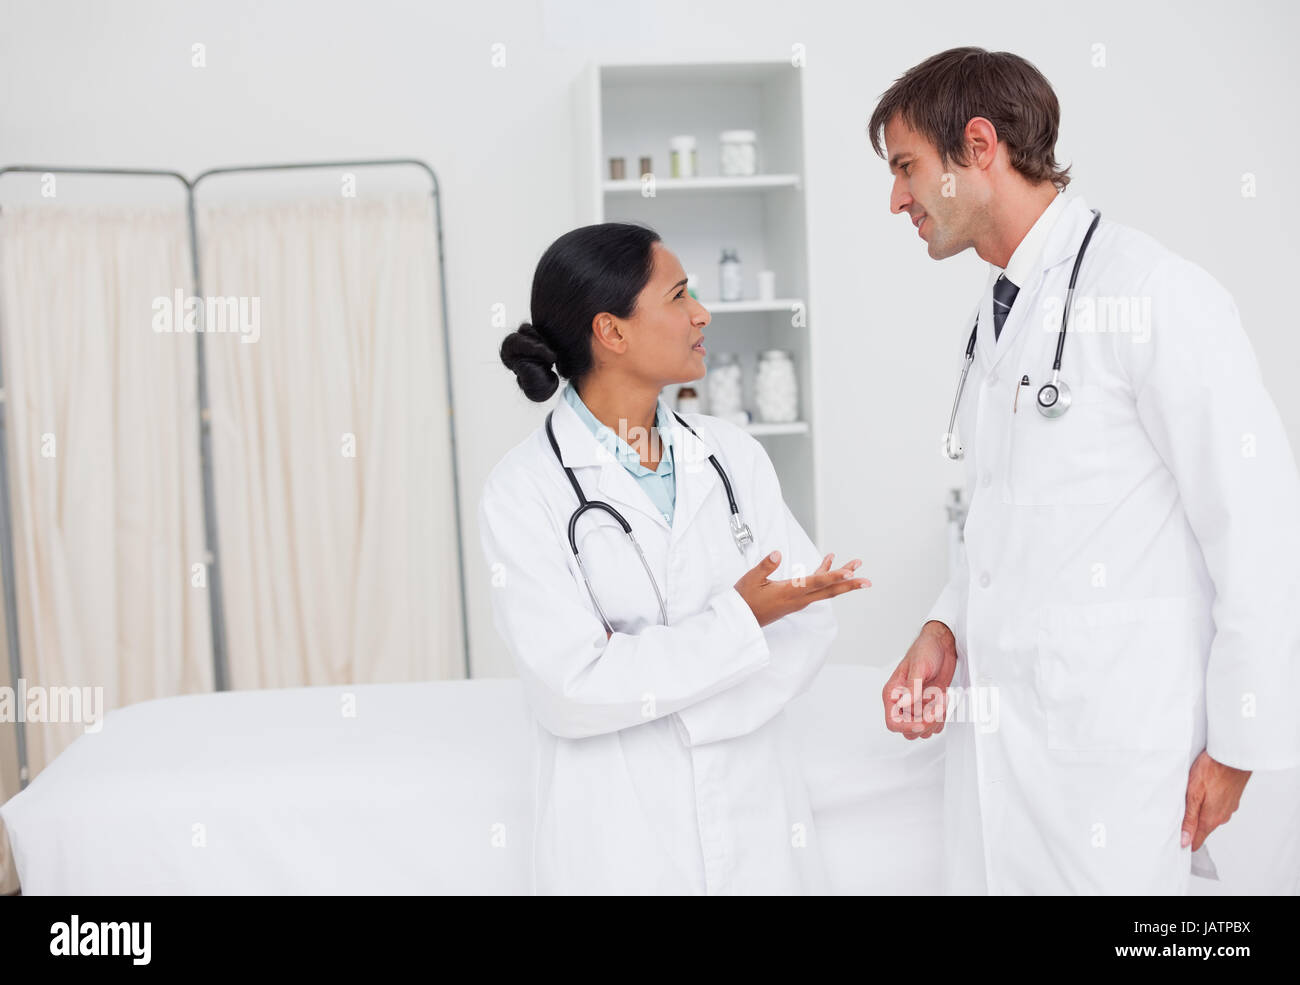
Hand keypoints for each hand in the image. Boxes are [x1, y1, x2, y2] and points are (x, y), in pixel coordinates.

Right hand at [734, 550, 868, 627]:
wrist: (742, 621)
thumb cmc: (745, 600)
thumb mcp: (751, 580)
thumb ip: (765, 566)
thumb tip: (777, 553)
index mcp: (790, 592)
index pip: (817, 582)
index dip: (835, 576)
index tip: (850, 572)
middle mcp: (799, 598)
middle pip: (829, 590)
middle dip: (849, 584)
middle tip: (867, 580)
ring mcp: (799, 600)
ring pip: (825, 589)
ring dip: (840, 579)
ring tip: (854, 566)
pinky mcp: (796, 600)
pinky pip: (815, 587)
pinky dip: (823, 575)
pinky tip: (827, 562)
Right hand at [882, 621, 957, 739]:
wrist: (942, 643)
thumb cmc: (926, 648)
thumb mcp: (919, 667)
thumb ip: (912, 688)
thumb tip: (903, 704)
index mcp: (894, 692)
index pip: (893, 721)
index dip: (907, 726)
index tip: (921, 723)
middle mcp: (903, 701)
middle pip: (908, 728)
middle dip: (925, 722)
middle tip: (936, 708)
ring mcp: (916, 704)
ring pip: (922, 729)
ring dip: (935, 720)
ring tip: (941, 701)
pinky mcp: (929, 705)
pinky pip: (934, 723)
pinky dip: (942, 718)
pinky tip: (943, 702)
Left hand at [1181, 750, 1250, 851]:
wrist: (1233, 756)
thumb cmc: (1212, 770)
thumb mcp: (1193, 794)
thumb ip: (1189, 819)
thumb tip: (1185, 841)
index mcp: (1211, 819)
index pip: (1197, 840)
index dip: (1186, 842)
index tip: (1175, 841)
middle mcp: (1222, 816)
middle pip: (1203, 828)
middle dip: (1190, 826)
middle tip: (1174, 816)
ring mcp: (1228, 807)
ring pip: (1210, 816)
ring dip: (1199, 812)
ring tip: (1187, 800)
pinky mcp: (1231, 798)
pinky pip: (1217, 806)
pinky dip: (1208, 803)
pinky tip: (1202, 792)